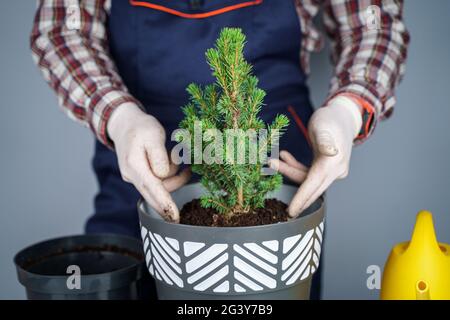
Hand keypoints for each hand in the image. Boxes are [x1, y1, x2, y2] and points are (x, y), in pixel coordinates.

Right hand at [107, 103, 190, 221]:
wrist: (124, 124)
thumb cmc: (141, 127)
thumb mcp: (153, 135)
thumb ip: (158, 156)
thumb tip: (163, 175)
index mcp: (134, 165)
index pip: (151, 188)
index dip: (164, 203)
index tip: (174, 217)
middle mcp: (131, 176)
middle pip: (155, 193)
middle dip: (174, 187)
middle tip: (187, 172)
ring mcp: (134, 179)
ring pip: (159, 187)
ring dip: (172, 175)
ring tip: (176, 156)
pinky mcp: (139, 178)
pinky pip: (156, 182)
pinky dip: (167, 174)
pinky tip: (170, 160)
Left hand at [270, 95, 362, 217]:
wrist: (343, 116)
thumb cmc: (331, 119)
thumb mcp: (323, 126)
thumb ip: (325, 141)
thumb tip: (331, 153)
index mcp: (334, 163)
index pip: (315, 183)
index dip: (302, 198)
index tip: (291, 211)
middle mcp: (336, 170)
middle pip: (310, 184)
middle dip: (289, 178)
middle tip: (271, 169)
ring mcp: (332, 171)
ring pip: (307, 179)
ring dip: (290, 171)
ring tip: (274, 160)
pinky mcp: (327, 168)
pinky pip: (309, 174)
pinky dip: (296, 167)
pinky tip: (285, 157)